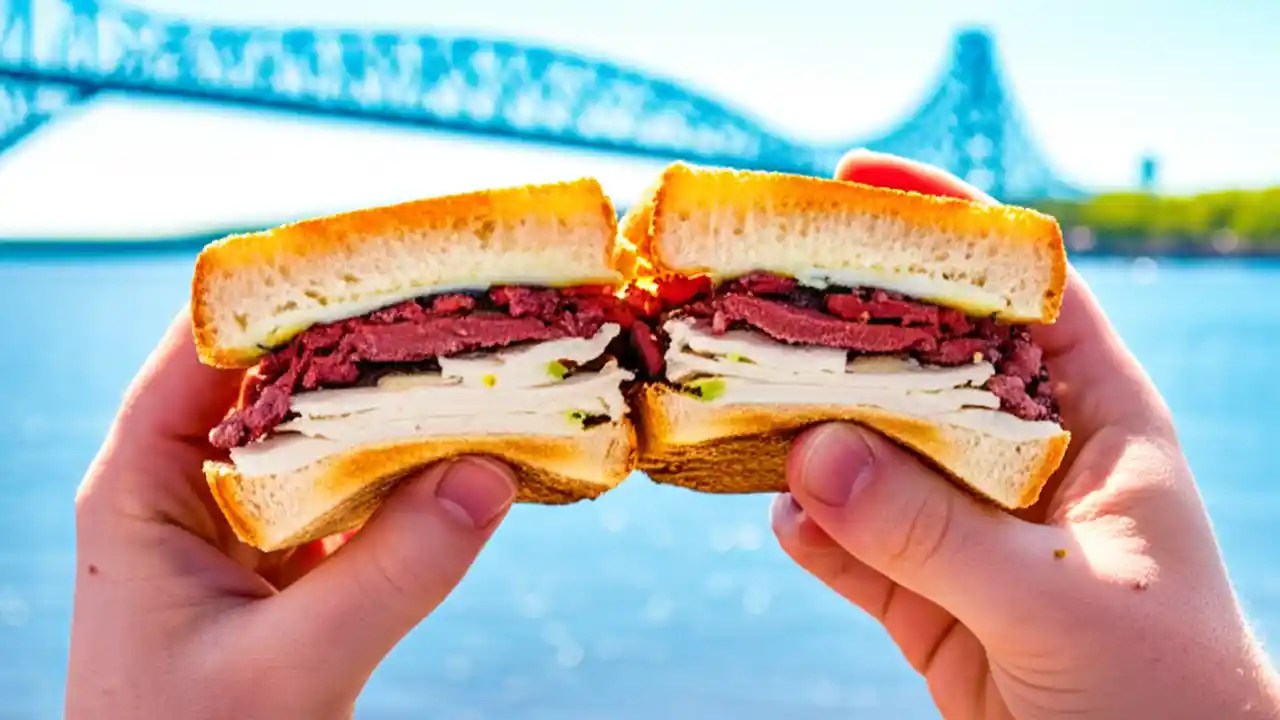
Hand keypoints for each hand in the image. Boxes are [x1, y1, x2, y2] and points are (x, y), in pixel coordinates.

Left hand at [67, 310, 516, 718]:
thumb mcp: (290, 668)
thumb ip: (391, 575)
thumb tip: (492, 474)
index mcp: (139, 488)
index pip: (204, 350)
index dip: (287, 292)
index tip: (384, 255)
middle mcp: (186, 491)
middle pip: (277, 382)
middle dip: (366, 345)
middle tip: (459, 307)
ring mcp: (241, 529)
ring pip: (322, 437)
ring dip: (396, 409)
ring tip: (478, 371)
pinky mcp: (289, 570)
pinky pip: (354, 496)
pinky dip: (409, 475)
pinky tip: (466, 457)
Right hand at [771, 150, 1279, 718]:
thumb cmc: (1165, 696)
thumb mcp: (1060, 601)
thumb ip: (933, 532)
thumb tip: (810, 453)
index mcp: (1097, 424)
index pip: (1026, 292)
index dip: (950, 225)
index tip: (859, 181)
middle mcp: (1025, 460)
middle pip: (923, 363)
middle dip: (845, 330)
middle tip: (754, 288)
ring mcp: (967, 529)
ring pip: (871, 456)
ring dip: (805, 433)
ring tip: (733, 402)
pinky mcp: (925, 598)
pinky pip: (851, 547)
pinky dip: (811, 531)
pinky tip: (778, 514)